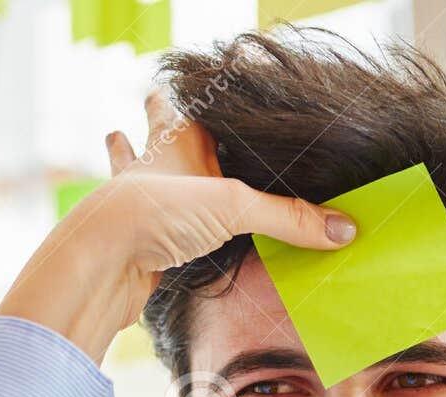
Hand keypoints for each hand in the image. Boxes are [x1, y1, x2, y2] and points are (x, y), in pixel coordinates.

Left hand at [0, 91, 356, 361]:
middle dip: (154, 120)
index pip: (189, 110)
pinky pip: (139, 229)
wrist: (101, 260)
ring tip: (119, 144)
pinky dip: (140, 226)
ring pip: (133, 176)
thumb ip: (289, 218)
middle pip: (153, 134)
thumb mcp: (235, 207)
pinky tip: (142, 230)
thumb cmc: (157, 212)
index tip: (203, 86)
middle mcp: (154, 169)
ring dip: (129, 164)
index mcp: (177, 144)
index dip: (195, 100)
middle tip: (151, 100)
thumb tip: (344, 229)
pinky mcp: (130, 246)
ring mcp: (137, 206)